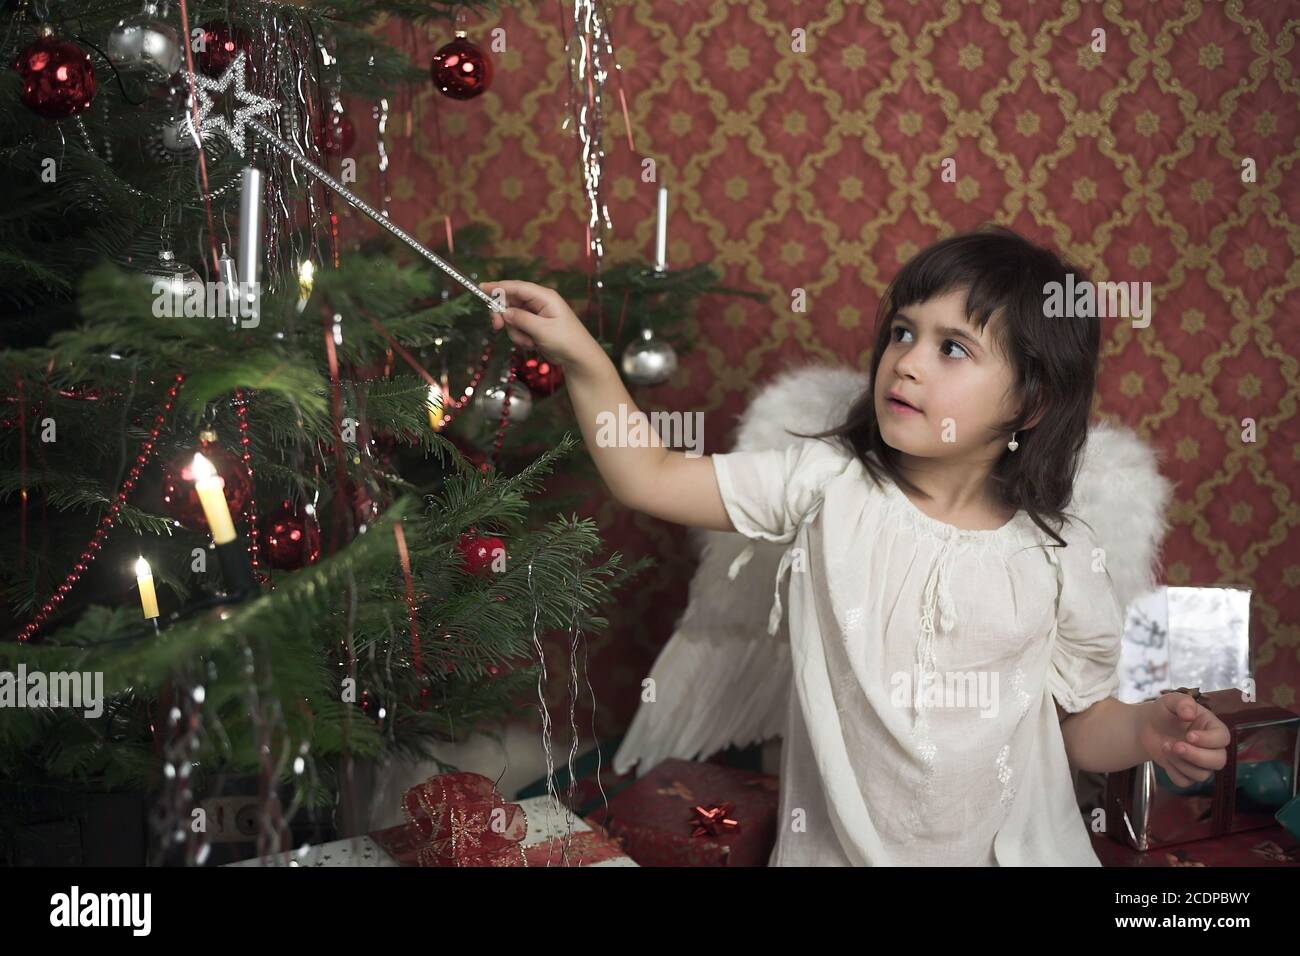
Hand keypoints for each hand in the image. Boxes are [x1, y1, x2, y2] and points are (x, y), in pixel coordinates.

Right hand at [478, 279, 598, 370]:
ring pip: (512, 318)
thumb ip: (521, 319)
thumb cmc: (566, 340)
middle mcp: (539, 303)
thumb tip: (504, 312)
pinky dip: (521, 337)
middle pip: (511, 302)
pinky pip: (518, 328)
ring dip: (516, 332)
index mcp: (544, 297)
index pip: (517, 287)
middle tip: (498, 327)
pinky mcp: (534, 326)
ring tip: (530, 341)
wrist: (578, 357)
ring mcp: (536, 315)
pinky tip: (532, 344)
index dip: (498, 287)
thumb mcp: (542, 330)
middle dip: (504, 316)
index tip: (481, 288)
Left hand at [1137, 693, 1229, 786]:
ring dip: (1181, 763)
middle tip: (1175, 745)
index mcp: (1213, 728)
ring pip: (1202, 774)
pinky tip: (1164, 758)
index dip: (1208, 740)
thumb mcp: (1170, 701)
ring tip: (1164, 746)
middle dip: (1196, 756)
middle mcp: (1212, 748)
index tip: (1189, 735)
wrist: (1146, 727)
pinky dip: (1172, 772)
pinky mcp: (1187, 774)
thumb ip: (1182, 702)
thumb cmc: (1164, 712)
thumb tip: (1190, 714)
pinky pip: (1185, 782)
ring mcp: (1201, 763)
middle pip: (1218, 761)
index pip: (1223, 738)